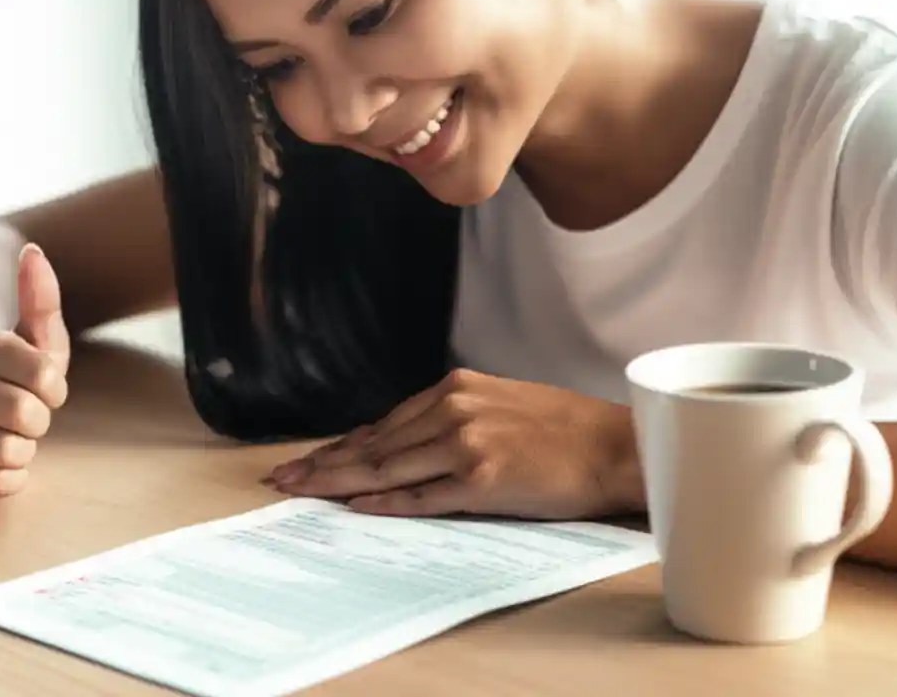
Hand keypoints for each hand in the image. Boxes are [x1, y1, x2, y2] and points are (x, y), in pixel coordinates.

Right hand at [0, 244, 70, 496]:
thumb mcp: (39, 334)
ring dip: (25, 447)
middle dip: (40, 418)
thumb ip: (40, 295)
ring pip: (9, 451)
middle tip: (27, 411)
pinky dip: (9, 475)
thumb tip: (31, 252)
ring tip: (10, 432)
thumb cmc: (19, 368)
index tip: (45, 385)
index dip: (55, 386)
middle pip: (26, 415)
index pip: (42, 374)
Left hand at [266, 369, 642, 518]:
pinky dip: (386, 503)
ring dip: (337, 482)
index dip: (341, 444)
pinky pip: (422, 495)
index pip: (384, 423)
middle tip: (282, 479)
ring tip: (301, 493)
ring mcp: (467, 444)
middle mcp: (455, 410)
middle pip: (374, 445)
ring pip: (387, 468)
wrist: (615, 446)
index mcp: (456, 388)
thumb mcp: (500, 405)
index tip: (307, 458)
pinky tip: (355, 508)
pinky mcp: (483, 479)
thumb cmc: (563, 429)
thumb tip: (401, 442)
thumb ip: (450, 418)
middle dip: (323, 463)